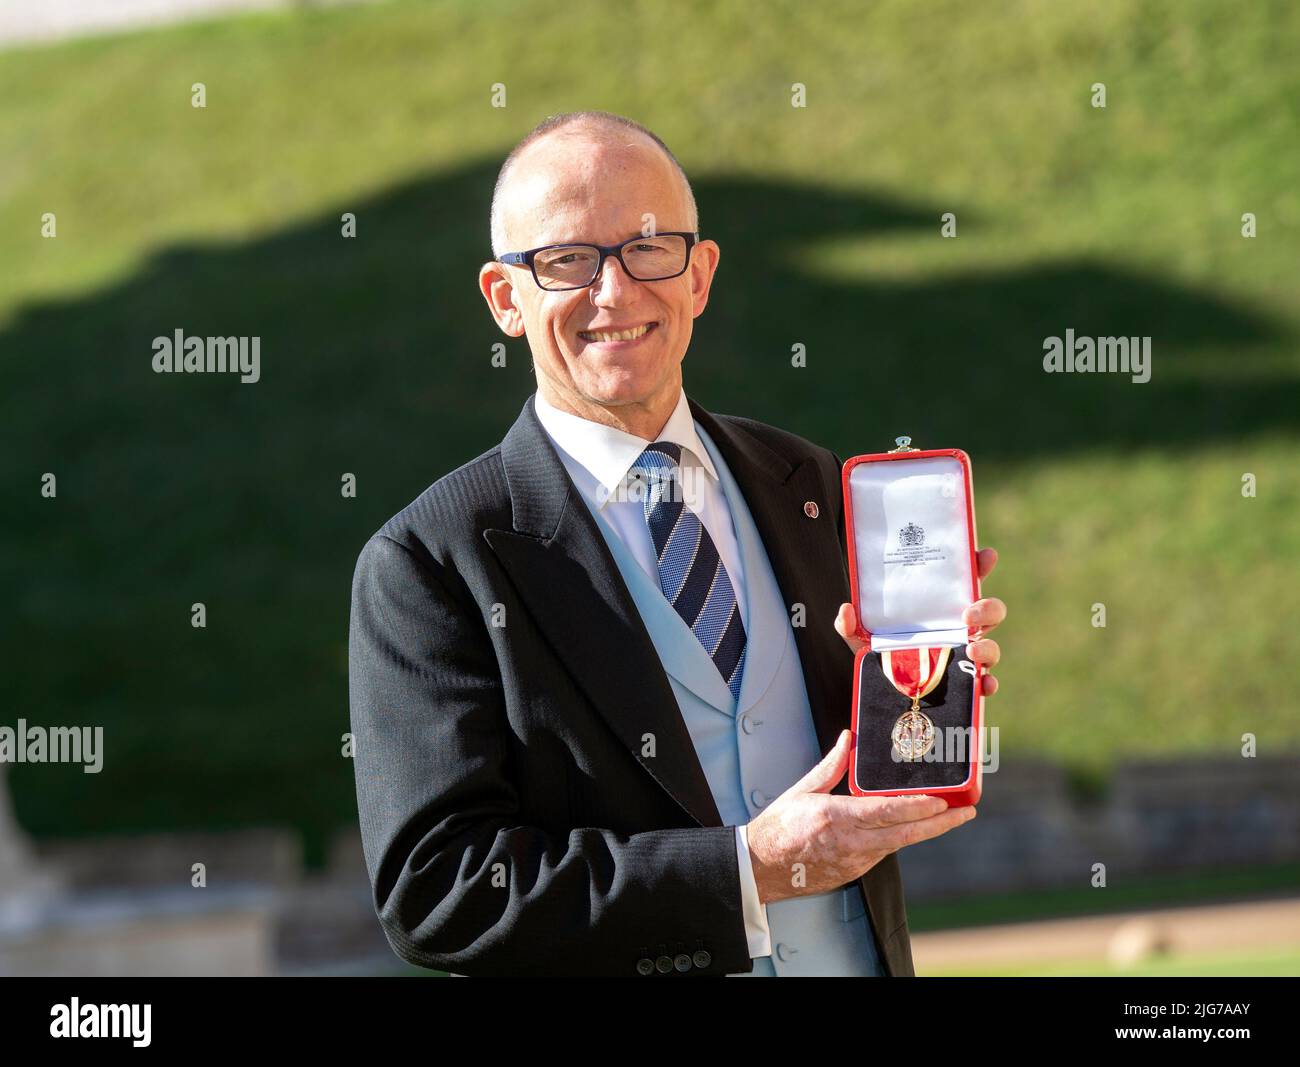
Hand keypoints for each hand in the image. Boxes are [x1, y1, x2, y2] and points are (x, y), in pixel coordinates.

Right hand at [746, 730, 976, 903]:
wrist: (762, 867)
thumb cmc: (779, 828)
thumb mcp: (803, 790)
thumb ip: (831, 765)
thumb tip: (848, 739)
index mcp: (836, 817)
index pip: (888, 812)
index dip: (920, 807)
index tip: (943, 801)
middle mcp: (851, 842)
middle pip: (906, 834)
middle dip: (940, 824)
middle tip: (966, 813)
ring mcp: (855, 860)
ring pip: (899, 844)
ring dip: (923, 831)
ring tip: (946, 816)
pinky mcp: (854, 872)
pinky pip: (884, 852)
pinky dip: (899, 838)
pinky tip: (911, 828)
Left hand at [833, 546, 1004, 696]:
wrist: (880, 691)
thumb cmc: (879, 653)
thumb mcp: (860, 634)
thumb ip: (849, 623)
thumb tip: (847, 609)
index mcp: (939, 607)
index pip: (964, 581)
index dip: (978, 565)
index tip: (984, 556)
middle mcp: (957, 629)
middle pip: (988, 612)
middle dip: (988, 608)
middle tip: (969, 613)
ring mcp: (964, 656)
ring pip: (990, 647)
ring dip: (988, 646)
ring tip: (971, 649)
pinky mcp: (965, 683)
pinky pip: (985, 682)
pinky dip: (988, 682)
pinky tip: (983, 682)